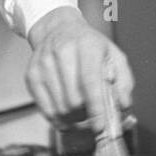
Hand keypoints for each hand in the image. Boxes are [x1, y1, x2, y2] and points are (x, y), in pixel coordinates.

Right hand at [25, 7, 133, 123]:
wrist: (58, 29)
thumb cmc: (90, 46)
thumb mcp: (114, 56)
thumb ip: (124, 81)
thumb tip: (124, 106)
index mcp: (86, 45)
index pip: (89, 81)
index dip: (96, 107)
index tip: (101, 126)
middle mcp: (62, 52)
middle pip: (73, 100)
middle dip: (86, 116)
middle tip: (95, 118)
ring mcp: (43, 64)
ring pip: (59, 108)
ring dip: (74, 119)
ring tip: (83, 114)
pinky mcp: (31, 76)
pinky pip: (46, 110)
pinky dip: (59, 119)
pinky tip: (68, 114)